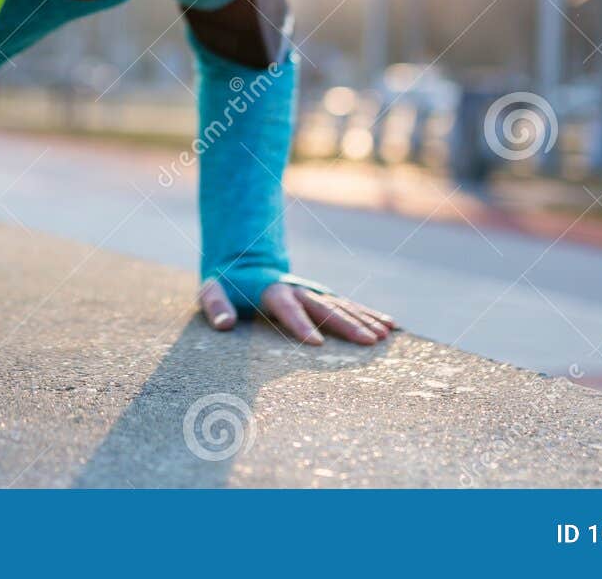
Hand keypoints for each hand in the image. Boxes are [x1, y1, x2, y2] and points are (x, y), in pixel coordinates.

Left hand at [198, 277, 396, 345]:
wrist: (244, 257)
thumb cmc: (226, 282)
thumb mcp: (211, 290)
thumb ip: (215, 306)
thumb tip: (225, 325)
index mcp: (270, 288)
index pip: (286, 307)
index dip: (300, 324)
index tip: (316, 344)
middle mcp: (296, 288)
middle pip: (323, 306)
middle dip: (346, 324)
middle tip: (367, 342)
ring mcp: (311, 290)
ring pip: (341, 304)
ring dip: (363, 319)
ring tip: (384, 336)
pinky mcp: (321, 294)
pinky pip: (348, 304)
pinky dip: (369, 313)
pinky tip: (390, 325)